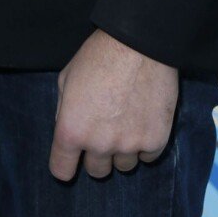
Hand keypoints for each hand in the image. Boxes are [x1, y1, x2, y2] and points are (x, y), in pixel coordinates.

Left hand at [50, 29, 178, 181]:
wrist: (140, 44)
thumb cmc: (98, 56)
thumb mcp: (66, 78)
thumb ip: (63, 111)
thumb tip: (68, 131)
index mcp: (72, 130)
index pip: (61, 171)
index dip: (64, 165)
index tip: (71, 159)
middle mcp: (99, 144)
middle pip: (96, 172)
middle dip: (97, 155)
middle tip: (104, 131)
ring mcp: (129, 145)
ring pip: (124, 166)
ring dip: (123, 150)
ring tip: (127, 121)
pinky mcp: (155, 141)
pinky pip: (147, 157)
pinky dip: (145, 144)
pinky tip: (144, 120)